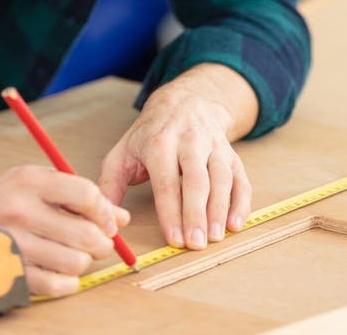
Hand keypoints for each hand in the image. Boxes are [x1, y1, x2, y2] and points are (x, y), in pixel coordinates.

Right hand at [0, 163, 128, 295]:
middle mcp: (21, 210)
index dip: (105, 210)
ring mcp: (12, 243)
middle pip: (84, 233)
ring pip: (73, 262)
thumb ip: (77, 195)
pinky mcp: (4, 271)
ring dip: (84, 263)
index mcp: (31, 181)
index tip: (109, 221)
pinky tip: (65, 275)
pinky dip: (67, 283)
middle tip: (99, 243)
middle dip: (102, 242)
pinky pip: (51, 285)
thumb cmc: (0, 197)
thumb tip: (121, 217)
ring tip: (78, 257)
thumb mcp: (34, 182)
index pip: (84, 193)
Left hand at [99, 65, 254, 250]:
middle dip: (197, 214)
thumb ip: (110, 185)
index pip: (166, 182)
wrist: (185, 102)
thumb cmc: (150, 134)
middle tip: (196, 244)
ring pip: (221, 178)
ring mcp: (213, 146)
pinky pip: (240, 178)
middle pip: (196, 181)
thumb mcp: (123, 152)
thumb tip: (105, 220)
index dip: (170, 212)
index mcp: (159, 143)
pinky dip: (241, 202)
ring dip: (220, 209)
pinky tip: (236, 223)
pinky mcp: (230, 153)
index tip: (174, 239)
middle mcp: (189, 142)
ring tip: (216, 237)